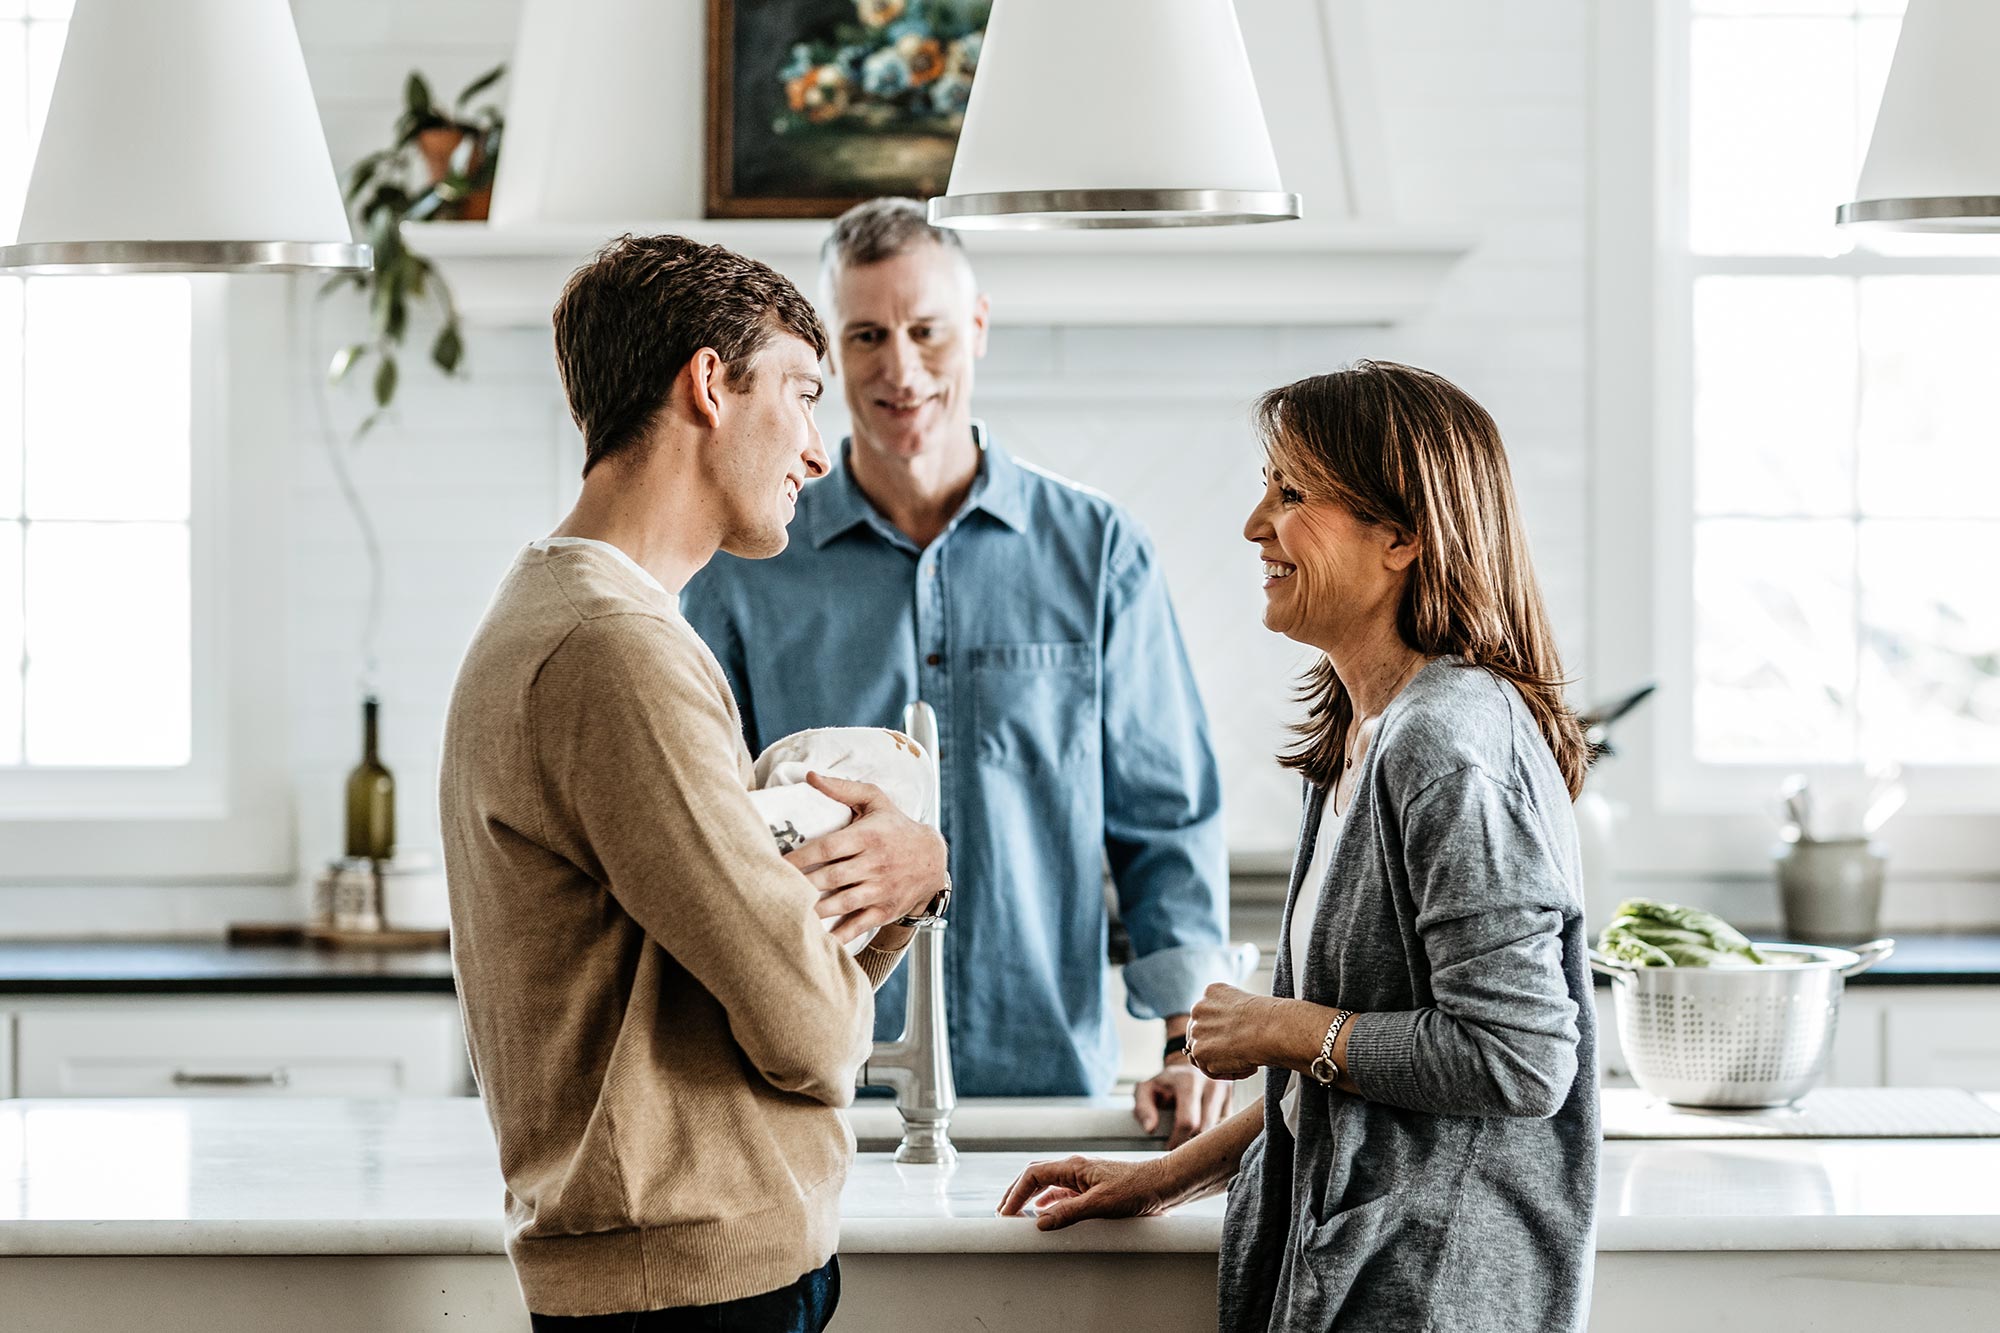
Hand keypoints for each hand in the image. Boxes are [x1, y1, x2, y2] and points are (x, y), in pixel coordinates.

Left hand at [786, 771, 945, 945]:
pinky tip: (818, 941)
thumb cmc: (895, 826)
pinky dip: (839, 936)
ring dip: (815, 911)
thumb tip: (809, 776)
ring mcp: (880, 889)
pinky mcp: (885, 910)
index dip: (800, 857)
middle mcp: (874, 864)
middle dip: (801, 886)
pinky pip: (859, 925)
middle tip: (772, 891)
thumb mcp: (875, 800)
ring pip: (842, 903)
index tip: (775, 863)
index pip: (827, 847)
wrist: (932, 858)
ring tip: (788, 914)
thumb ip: (842, 788)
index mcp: (867, 836)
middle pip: (831, 877)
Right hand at [997, 1155, 1177, 1230]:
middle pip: (1036, 1177)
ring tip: (1019, 1217)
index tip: (1005, 1213)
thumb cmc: (1137, 1189)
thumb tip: (1040, 1222)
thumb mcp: (1101, 1204)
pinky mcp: (1094, 1190)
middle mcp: (1076, 1170)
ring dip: (1031, 1200)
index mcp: (1074, 1166)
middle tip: (1003, 1213)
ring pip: (1049, 1186)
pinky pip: (1064, 1195)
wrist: (1165, 1185)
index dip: (1015, 1194)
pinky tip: (1048, 1216)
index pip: (1033, 1176)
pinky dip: (1050, 1205)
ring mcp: (1085, 1179)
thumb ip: (1069, 1213)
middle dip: (1017, 1193)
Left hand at [1133, 1058, 1231, 1147]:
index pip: (1188, 1122)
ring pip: (1221, 1131)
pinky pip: (1228, 1128)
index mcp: (1188, 1081)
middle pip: (1207, 1129)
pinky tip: (1204, 1136)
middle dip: (1192, 1144)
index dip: (1177, 1140)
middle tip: (1180, 1151)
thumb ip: (1142, 1108)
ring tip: (1192, 1144)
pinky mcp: (1234, 1100)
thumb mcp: (1146, 1089)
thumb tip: (1150, 1129)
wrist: (1187, 1067)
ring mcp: (1226, 1092)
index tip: (1169, 1148)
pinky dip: (1216, 1137)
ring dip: (1206, 1142)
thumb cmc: (1166, 1083)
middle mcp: (1211, 1084)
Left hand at [1186, 982, 1276, 1080]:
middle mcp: (1199, 1008)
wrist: (1271, 1029)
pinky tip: (1246, 1065)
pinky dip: (1228, 1073)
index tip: (1235, 1039)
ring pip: (1204, 1054)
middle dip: (1217, 1047)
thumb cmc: (1269, 1020)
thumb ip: (1230, 1016)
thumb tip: (1229, 1035)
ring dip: (1223, 1062)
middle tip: (1239, 1053)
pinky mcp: (1199, 1051)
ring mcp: (1197, 1030)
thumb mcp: (1246, 1006)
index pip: (1206, 1016)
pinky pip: (1210, 1070)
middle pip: (1200, 1035)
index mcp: (1211, 992)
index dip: (1221, 1031)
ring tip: (1247, 1061)